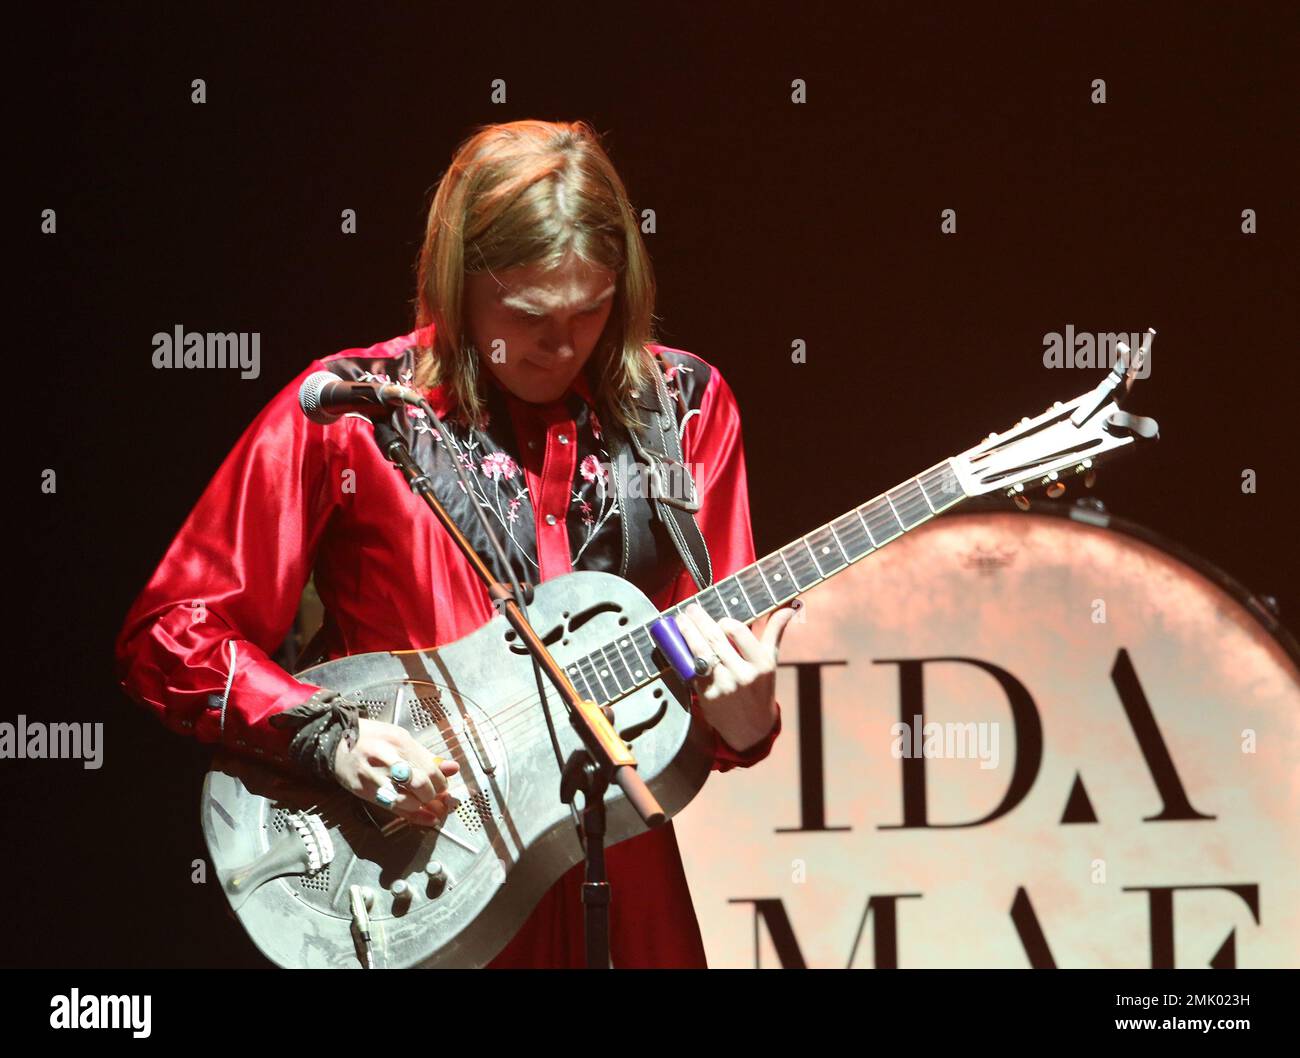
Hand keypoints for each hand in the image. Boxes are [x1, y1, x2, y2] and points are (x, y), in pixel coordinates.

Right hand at [331, 717, 460, 827]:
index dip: (442, 782)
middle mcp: (388, 758)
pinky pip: (394, 808)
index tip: (442, 785)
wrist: (336, 742)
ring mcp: (375, 776)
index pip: (431, 768)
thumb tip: (453, 768)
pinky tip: (426, 818)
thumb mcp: (400, 738)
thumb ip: (426, 755)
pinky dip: (414, 816)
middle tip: (435, 795)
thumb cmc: (372, 738)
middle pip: (421, 785)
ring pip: (409, 800)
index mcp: (400, 742)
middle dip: (434, 795)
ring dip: (423, 806)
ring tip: (426, 803)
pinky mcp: (365, 791)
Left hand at [674, 599, 800, 753]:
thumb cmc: (760, 689)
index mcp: (761, 663)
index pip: (739, 632)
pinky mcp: (707, 694)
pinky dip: (684, 654)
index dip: (725, 622)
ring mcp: (723, 685)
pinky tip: (678, 644)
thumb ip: (775, 633)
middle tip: (691, 608)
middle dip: (699, 620)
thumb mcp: (771, 662)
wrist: (752, 728)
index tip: (719, 619)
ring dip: (687, 633)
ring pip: (700, 652)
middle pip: (716, 639)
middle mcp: (743, 674)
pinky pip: (692, 669)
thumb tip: (788, 609)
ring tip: (680, 621)